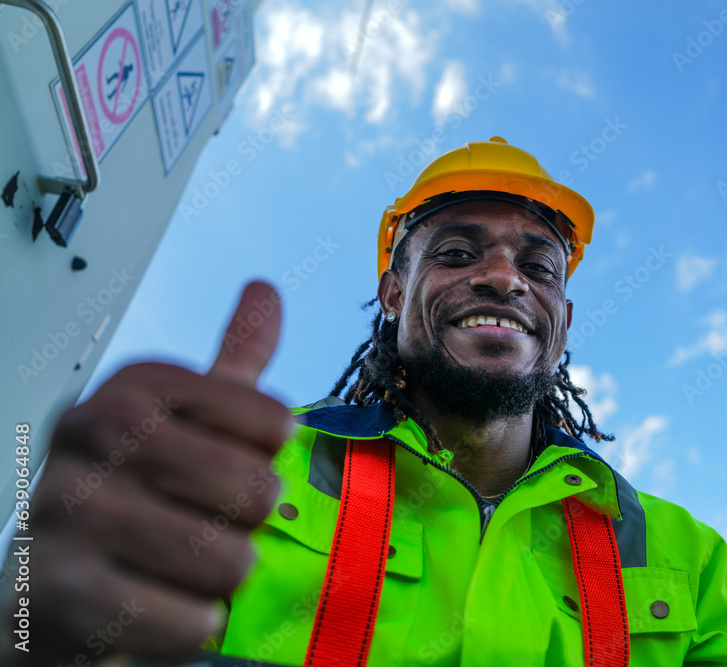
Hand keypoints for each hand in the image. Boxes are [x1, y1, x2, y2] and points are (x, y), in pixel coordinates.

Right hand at [4, 282, 292, 665]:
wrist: (43, 586)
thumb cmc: (132, 493)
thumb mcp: (182, 419)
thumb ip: (232, 362)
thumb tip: (266, 289)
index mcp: (136, 387)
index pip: (273, 421)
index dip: (271, 459)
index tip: (236, 461)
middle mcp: (94, 435)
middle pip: (256, 489)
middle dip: (249, 525)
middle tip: (213, 524)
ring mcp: (70, 512)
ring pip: (228, 560)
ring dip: (221, 578)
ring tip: (185, 565)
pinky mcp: (63, 594)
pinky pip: (189, 620)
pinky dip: (190, 625)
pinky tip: (161, 604)